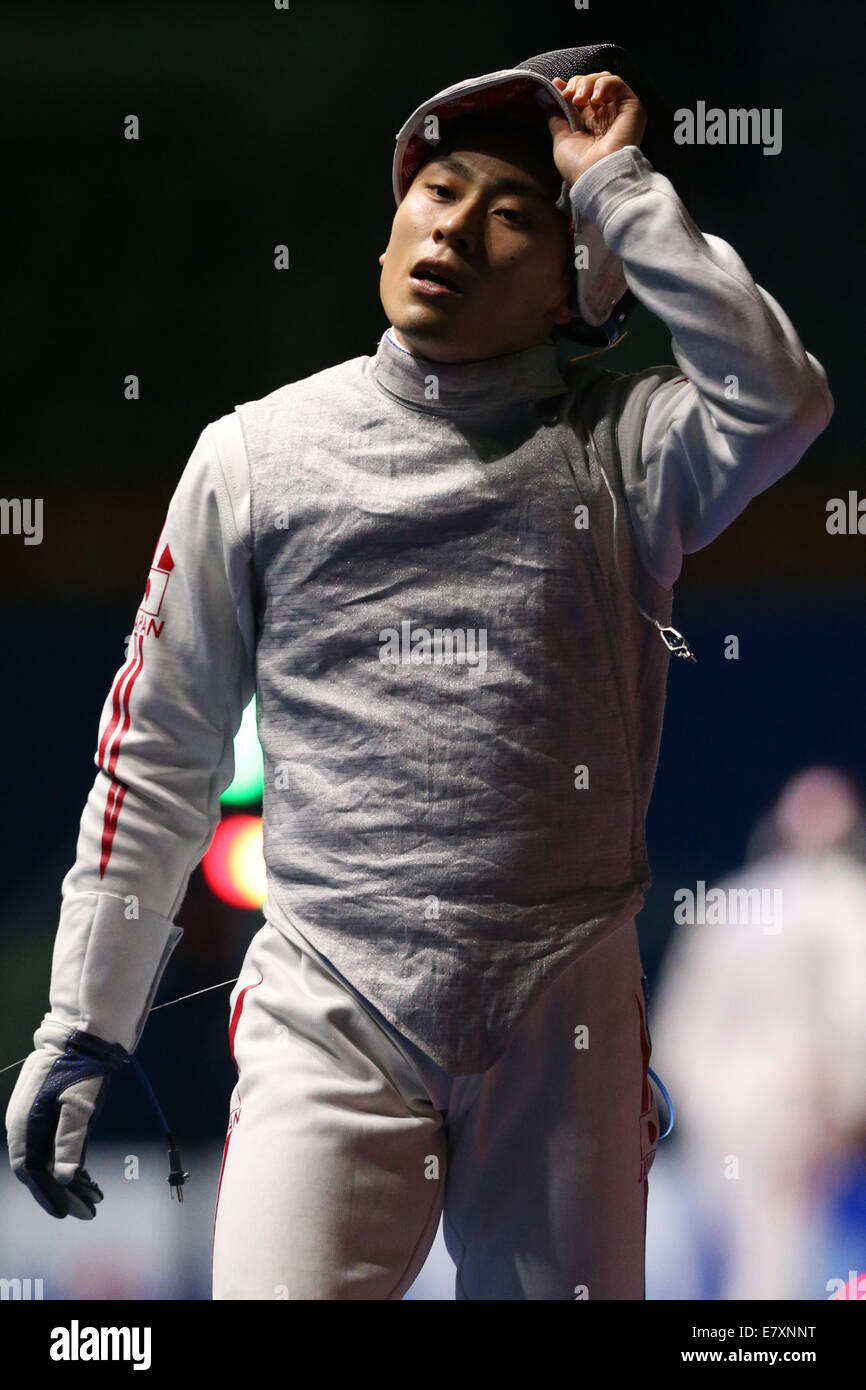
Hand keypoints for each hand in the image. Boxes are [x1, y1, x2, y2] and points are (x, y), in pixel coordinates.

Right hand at [6, 1024, 127, 1218]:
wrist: (81, 1035)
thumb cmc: (82, 1069)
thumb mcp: (80, 1107)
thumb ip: (71, 1142)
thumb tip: (66, 1179)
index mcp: (25, 1124)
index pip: (32, 1170)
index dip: (49, 1193)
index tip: (68, 1213)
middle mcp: (22, 1124)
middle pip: (38, 1168)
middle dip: (62, 1192)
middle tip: (89, 1211)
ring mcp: (31, 1118)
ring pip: (45, 1158)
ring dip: (68, 1180)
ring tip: (95, 1197)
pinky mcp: (42, 1113)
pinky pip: (50, 1145)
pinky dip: (68, 1161)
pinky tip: (87, 1176)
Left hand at [548, 71, 645, 184]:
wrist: (597, 176)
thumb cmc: (579, 166)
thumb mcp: (562, 140)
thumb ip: (557, 118)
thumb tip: (549, 98)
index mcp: (590, 123)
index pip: (582, 95)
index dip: (570, 87)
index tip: (557, 86)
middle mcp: (605, 115)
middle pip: (592, 84)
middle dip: (577, 84)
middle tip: (569, 96)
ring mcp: (618, 111)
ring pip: (604, 80)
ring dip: (588, 83)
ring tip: (579, 98)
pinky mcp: (631, 107)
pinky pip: (618, 83)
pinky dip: (604, 84)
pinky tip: (595, 98)